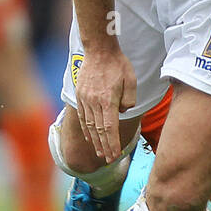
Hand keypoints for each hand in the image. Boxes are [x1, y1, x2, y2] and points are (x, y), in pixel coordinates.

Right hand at [75, 46, 136, 161]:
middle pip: (99, 130)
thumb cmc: (118, 64)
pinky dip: (86, 129)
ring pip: (89, 125)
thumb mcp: (131, 80)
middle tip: (108, 160)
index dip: (112, 144)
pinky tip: (90, 137)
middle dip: (104, 147)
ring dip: (95, 141)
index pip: (110, 128)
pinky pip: (82, 116)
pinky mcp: (80, 95)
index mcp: (108, 100)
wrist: (99, 49)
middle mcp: (94, 102)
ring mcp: (85, 99)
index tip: (115, 155)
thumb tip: (122, 112)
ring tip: (100, 153)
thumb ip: (128, 100)